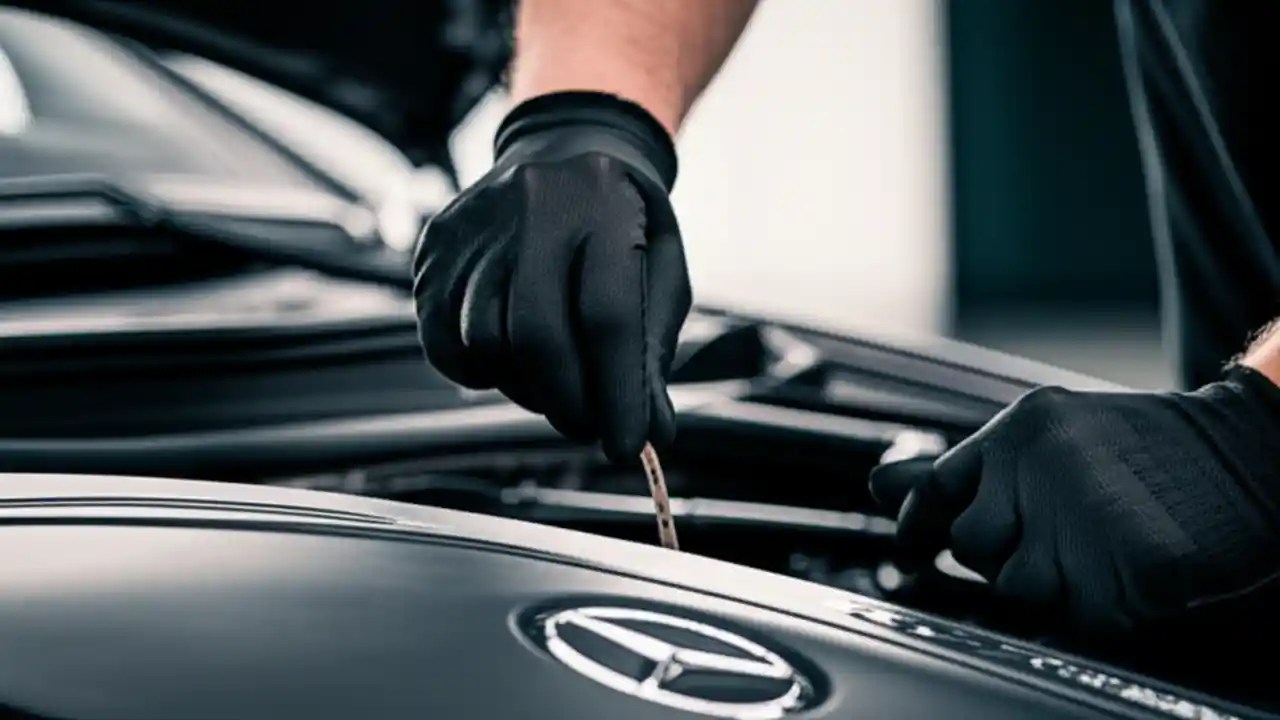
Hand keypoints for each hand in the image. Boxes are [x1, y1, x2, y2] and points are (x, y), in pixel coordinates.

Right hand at [412, 92, 690, 460]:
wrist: (565, 151)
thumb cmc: (622, 223)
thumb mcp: (660, 273)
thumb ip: (651, 353)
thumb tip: (650, 434)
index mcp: (605, 207)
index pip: (607, 317)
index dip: (617, 395)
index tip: (627, 447)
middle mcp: (534, 207)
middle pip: (535, 334)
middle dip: (566, 400)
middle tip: (587, 424)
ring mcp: (476, 226)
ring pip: (484, 341)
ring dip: (524, 387)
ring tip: (554, 380)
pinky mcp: (436, 248)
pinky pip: (443, 340)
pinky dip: (478, 371)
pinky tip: (509, 359)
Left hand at [869, 366, 1279, 633]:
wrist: (1256, 451)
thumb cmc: (1149, 454)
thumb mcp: (1051, 440)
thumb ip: (963, 469)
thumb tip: (879, 484)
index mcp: (1021, 430)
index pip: (935, 488)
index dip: (916, 526)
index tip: (910, 552)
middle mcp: (1041, 468)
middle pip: (972, 548)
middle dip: (1001, 558)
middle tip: (1053, 544)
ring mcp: (1084, 521)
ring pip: (1016, 590)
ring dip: (1050, 589)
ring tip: (1096, 558)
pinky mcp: (1128, 574)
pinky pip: (1076, 622)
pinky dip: (1095, 615)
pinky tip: (1123, 582)